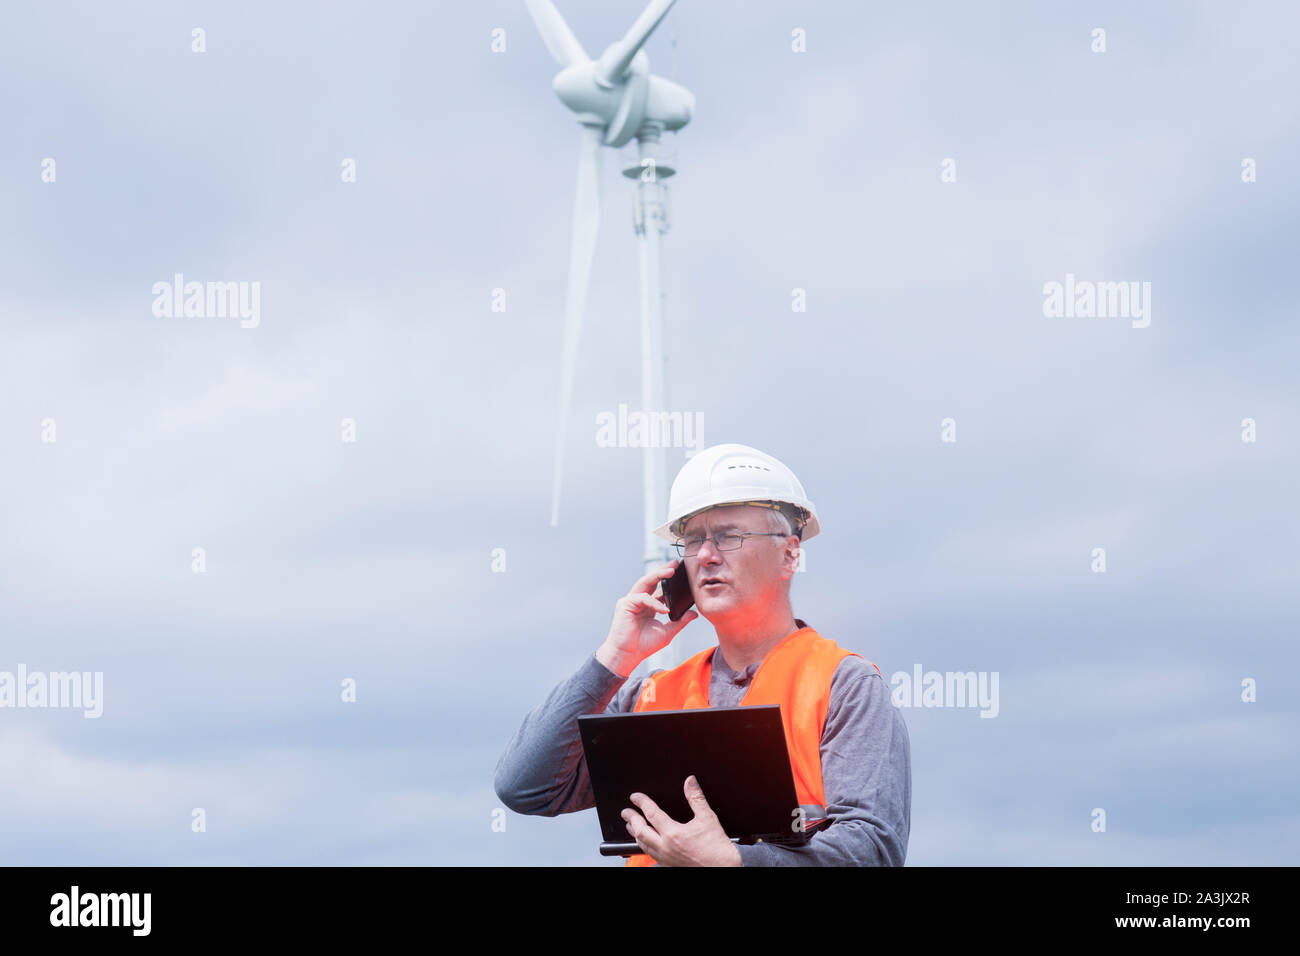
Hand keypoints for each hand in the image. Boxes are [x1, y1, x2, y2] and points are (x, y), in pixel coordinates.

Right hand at [596, 561, 698, 677]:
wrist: (628, 656)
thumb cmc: (644, 645)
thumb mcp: (667, 632)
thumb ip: (680, 621)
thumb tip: (695, 613)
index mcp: (648, 607)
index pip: (659, 589)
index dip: (669, 582)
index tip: (682, 574)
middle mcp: (638, 601)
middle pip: (651, 581)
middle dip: (663, 571)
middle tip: (676, 564)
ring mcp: (630, 601)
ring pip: (645, 583)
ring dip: (658, 575)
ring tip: (671, 571)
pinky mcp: (625, 605)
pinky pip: (642, 598)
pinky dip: (654, 603)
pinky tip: (664, 609)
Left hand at [621, 775, 741, 866]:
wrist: (723, 870)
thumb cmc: (717, 850)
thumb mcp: (708, 818)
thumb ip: (696, 798)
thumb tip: (690, 782)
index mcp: (674, 833)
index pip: (651, 813)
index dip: (641, 802)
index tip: (635, 797)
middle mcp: (666, 847)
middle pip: (641, 831)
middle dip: (631, 819)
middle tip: (625, 812)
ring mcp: (665, 859)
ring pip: (643, 846)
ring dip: (635, 834)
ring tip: (631, 827)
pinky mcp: (668, 867)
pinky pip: (651, 856)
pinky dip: (645, 847)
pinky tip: (646, 844)